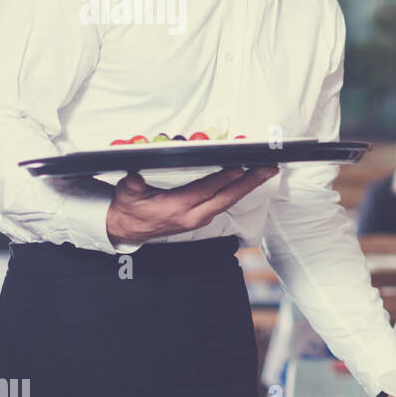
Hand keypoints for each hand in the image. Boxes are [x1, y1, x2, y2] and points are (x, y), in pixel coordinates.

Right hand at [106, 165, 278, 245]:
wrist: (127, 229)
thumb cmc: (129, 208)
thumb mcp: (127, 193)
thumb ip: (133, 184)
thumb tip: (137, 176)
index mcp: (176, 209)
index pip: (205, 191)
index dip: (223, 179)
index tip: (241, 167)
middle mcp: (192, 216)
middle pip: (226, 197)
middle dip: (249, 182)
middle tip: (268, 168)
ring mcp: (199, 218)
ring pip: (229, 201)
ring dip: (249, 185)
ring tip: (266, 170)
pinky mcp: (202, 218)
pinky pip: (225, 203)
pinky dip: (238, 190)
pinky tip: (249, 180)